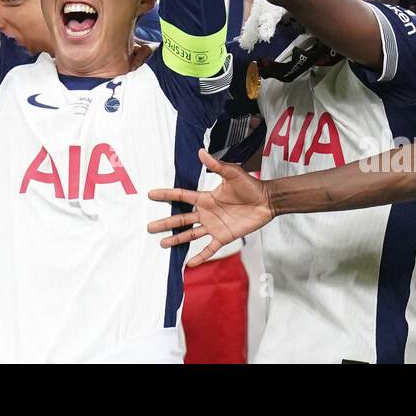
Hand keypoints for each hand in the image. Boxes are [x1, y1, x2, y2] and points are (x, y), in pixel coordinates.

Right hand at [147, 150, 273, 267]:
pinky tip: (189, 263)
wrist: (266, 201)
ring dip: (176, 240)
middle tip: (149, 227)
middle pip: (181, 219)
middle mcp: (207, 213)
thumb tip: (201, 152)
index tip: (151, 194)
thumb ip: (216, 165)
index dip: (167, 195)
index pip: (182, 196)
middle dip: (165, 223)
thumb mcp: (232, 173)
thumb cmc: (250, 185)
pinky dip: (200, 256)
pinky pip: (209, 248)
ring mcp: (214, 226)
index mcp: (206, 198)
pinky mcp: (224, 237)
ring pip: (190, 234)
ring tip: (162, 244)